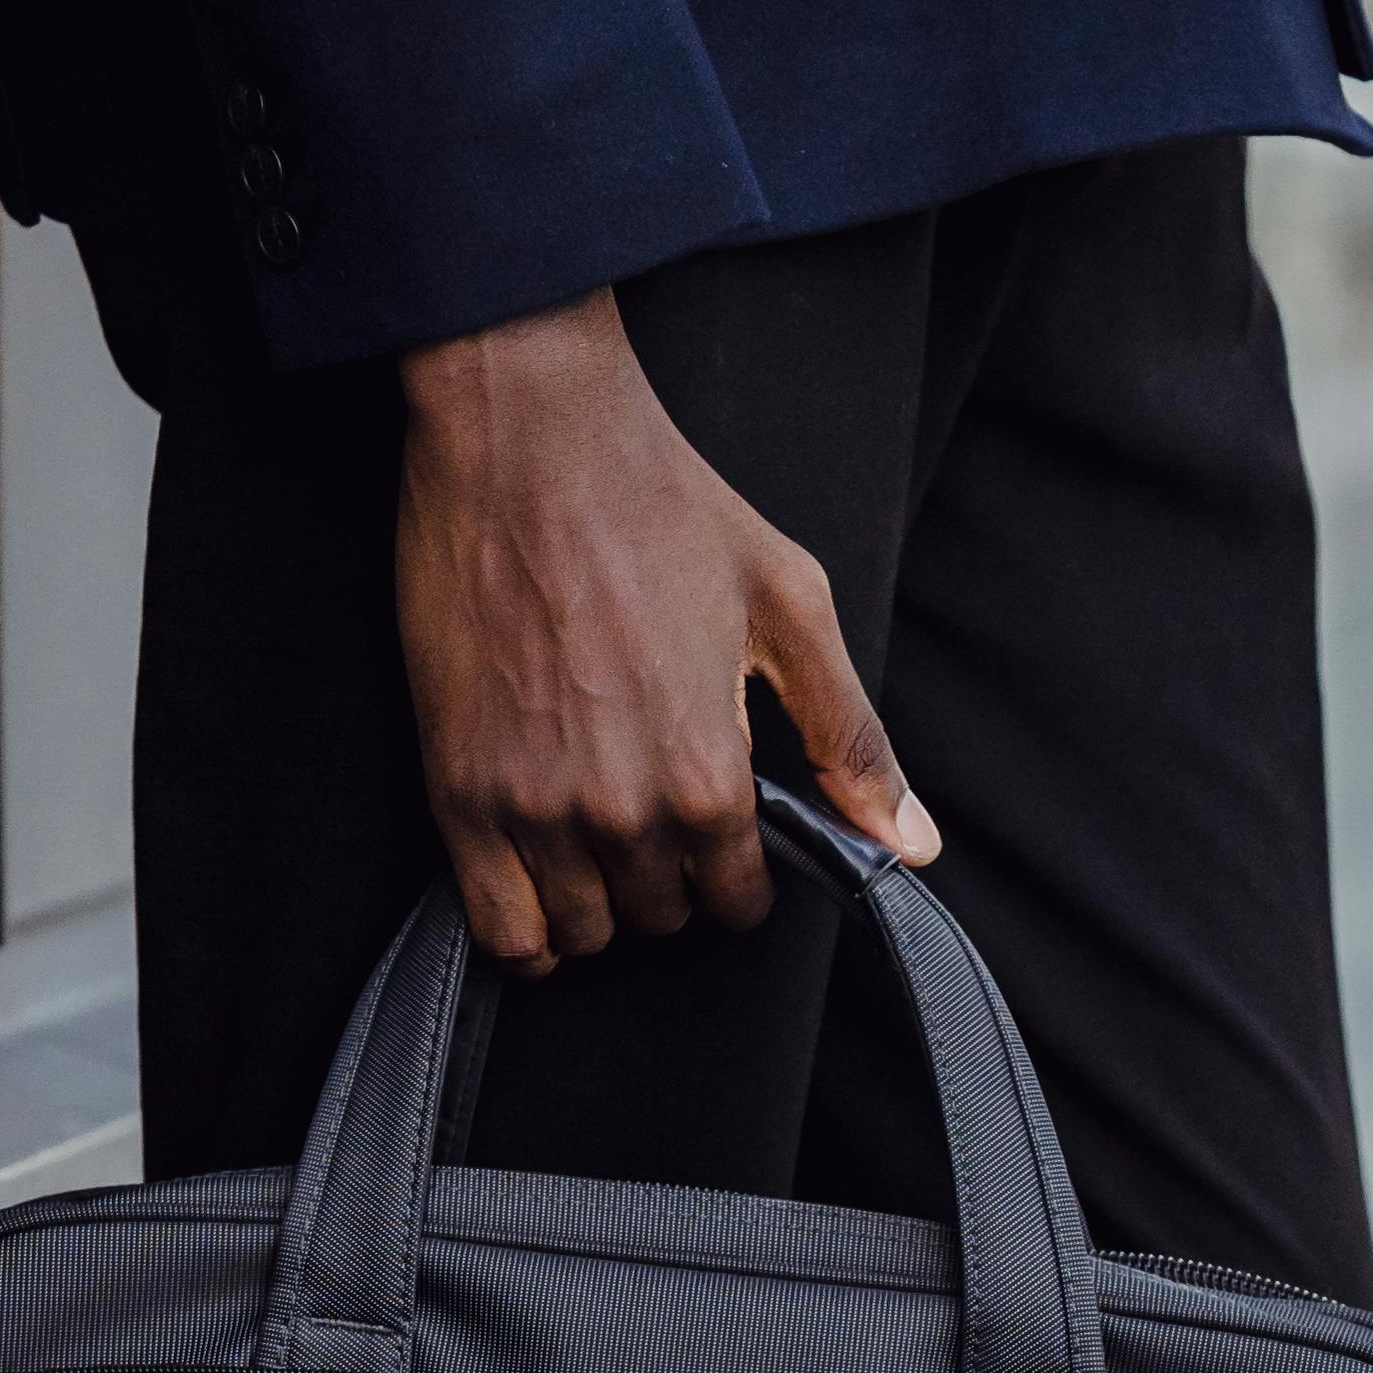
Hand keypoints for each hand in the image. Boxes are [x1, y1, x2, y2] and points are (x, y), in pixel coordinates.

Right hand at [394, 288, 940, 979]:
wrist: (526, 438)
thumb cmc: (661, 503)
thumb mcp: (789, 607)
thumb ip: (851, 738)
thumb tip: (912, 843)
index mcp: (709, 776)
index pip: (736, 903)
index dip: (740, 874)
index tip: (725, 831)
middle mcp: (622, 813)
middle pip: (657, 918)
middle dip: (669, 882)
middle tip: (657, 809)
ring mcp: (533, 810)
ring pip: (581, 933)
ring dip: (598, 902)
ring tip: (599, 835)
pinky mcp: (459, 794)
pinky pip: (499, 930)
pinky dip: (525, 935)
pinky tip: (540, 892)